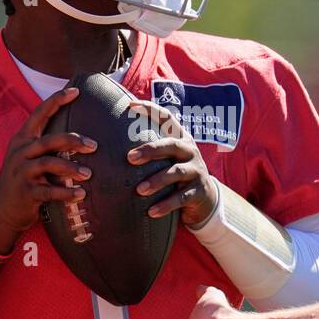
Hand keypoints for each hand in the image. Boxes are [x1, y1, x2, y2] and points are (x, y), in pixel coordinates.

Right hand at [0, 87, 96, 252]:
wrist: (0, 209)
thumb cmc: (22, 179)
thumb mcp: (27, 157)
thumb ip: (45, 145)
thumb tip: (77, 136)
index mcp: (22, 140)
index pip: (38, 114)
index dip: (56, 101)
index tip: (75, 91)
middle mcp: (21, 152)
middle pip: (49, 140)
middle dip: (73, 141)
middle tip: (94, 145)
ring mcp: (22, 172)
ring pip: (49, 164)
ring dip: (71, 168)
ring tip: (89, 174)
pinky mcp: (26, 192)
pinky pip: (49, 191)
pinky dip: (66, 193)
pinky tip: (80, 194)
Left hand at [125, 101, 217, 227]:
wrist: (205, 199)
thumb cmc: (176, 175)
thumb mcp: (167, 159)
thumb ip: (151, 151)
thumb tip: (113, 144)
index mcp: (180, 139)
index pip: (167, 118)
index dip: (150, 109)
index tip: (130, 106)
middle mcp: (190, 151)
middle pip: (171, 145)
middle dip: (150, 150)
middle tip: (129, 158)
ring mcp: (196, 171)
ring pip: (176, 173)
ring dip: (156, 181)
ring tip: (139, 190)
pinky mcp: (199, 191)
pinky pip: (181, 198)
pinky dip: (166, 205)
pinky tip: (151, 212)